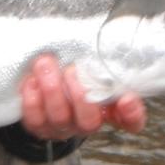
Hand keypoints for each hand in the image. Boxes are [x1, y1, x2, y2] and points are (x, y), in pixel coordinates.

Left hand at [19, 54, 146, 140]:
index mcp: (109, 109)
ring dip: (52, 90)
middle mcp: (87, 122)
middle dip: (79, 95)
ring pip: (59, 118)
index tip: (127, 98)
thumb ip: (102, 60)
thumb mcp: (91, 66)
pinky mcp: (40, 127)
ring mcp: (63, 127)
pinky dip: (32, 98)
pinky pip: (35, 119)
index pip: (131, 121)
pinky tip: (32, 80)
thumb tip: (104, 37)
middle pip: (89, 121)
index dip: (132, 114)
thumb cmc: (74, 72)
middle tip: (71, 70)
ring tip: (45, 64)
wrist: (44, 86)